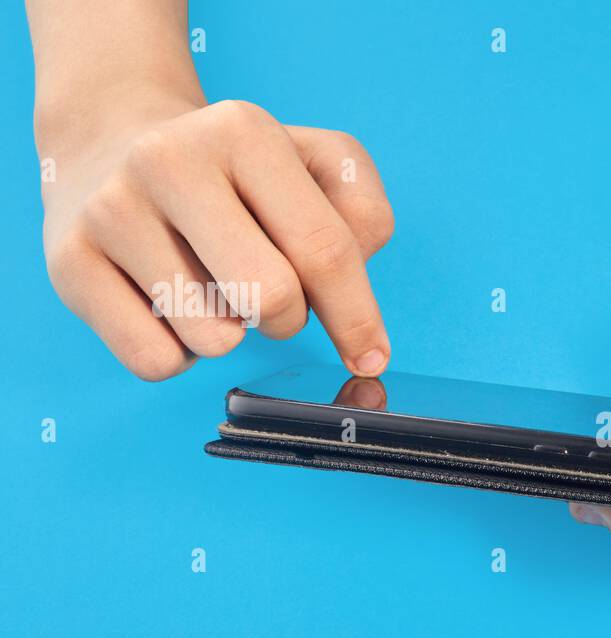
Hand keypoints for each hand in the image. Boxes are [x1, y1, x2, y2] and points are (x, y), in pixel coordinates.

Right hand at [37, 92, 394, 379]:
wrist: (111, 142)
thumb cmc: (237, 174)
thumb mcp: (315, 164)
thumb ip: (364, 218)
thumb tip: (359, 316)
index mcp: (244, 132)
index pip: (325, 250)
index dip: (357, 317)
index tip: (370, 357)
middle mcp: (169, 160)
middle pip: (271, 298)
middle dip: (288, 320)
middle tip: (271, 299)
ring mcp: (112, 210)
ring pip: (213, 340)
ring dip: (228, 334)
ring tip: (207, 284)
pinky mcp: (69, 261)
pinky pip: (155, 362)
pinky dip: (176, 353)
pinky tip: (166, 306)